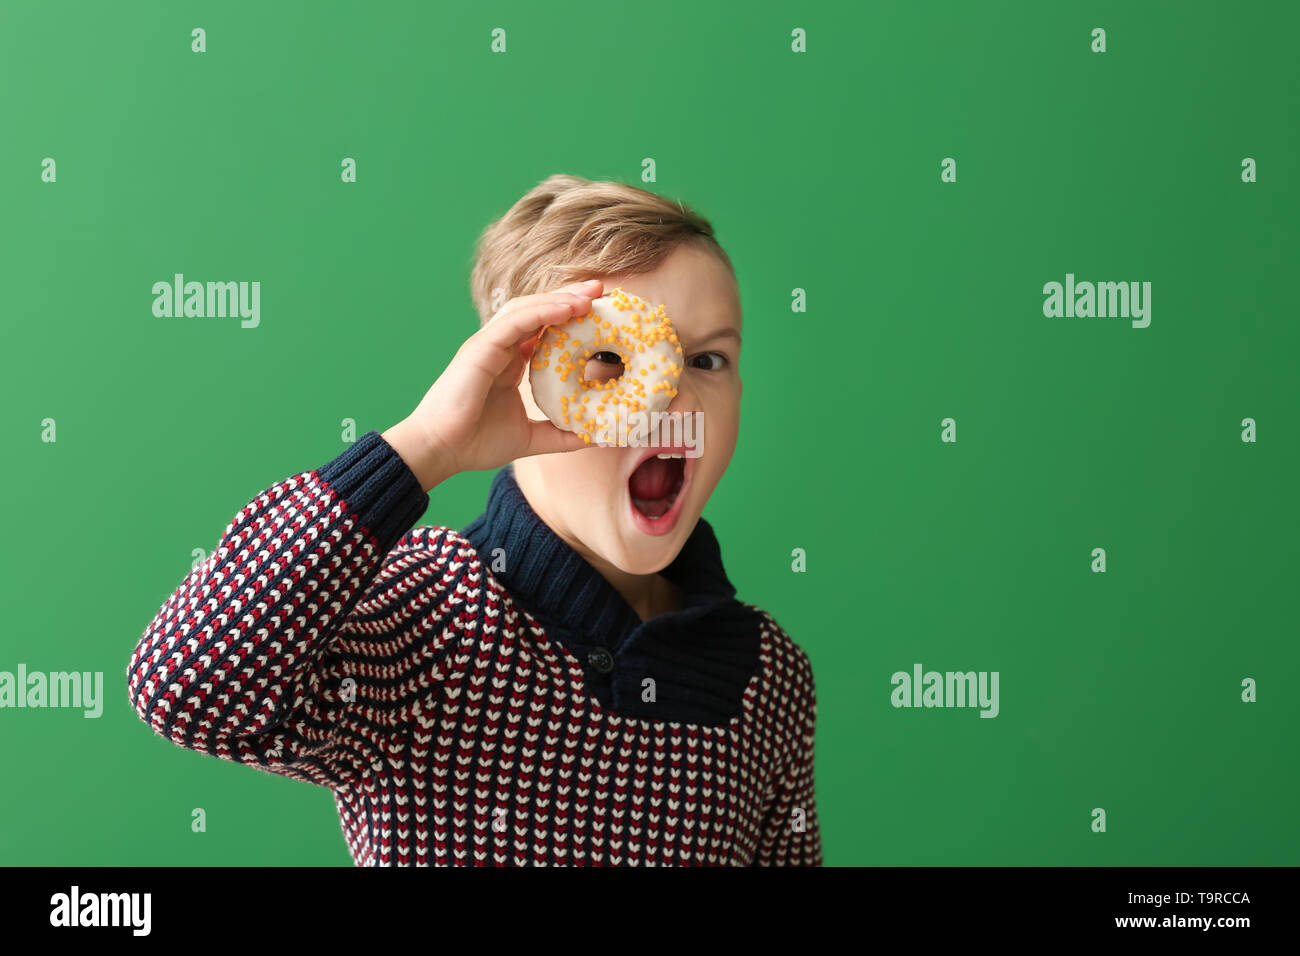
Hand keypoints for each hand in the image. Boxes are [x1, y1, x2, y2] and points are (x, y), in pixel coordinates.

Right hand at [382, 279, 603, 490]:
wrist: (441, 451)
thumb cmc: (475, 443)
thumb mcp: (530, 438)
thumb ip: (559, 435)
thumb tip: (592, 437)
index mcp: (509, 362)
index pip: (543, 329)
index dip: (570, 317)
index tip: (600, 312)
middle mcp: (499, 347)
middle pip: (537, 311)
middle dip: (569, 297)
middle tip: (601, 290)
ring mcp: (488, 344)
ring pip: (527, 309)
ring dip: (559, 298)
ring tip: (589, 295)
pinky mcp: (479, 348)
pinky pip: (514, 321)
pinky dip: (542, 311)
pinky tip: (567, 308)